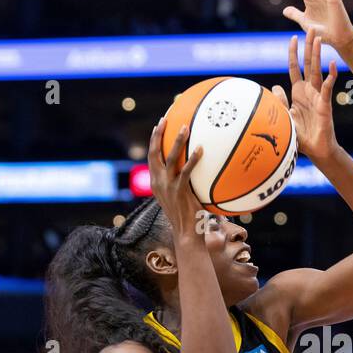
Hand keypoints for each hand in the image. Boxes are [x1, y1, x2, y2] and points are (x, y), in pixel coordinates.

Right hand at [148, 117, 204, 240]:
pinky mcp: (179, 191)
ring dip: (177, 141)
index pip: (152, 158)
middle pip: (154, 153)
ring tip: (185, 127)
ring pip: (170, 158)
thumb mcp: (180, 197)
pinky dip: (193, 160)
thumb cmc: (187, 216)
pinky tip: (201, 149)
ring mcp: (167, 186)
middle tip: (165, 119)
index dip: (154, 141)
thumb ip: (183, 183)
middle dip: (158, 135)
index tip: (158, 126)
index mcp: (156, 182)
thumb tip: (197, 169)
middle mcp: (158, 182)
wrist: (186, 233)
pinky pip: (186, 172)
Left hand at [272, 31, 337, 162]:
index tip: (293, 38)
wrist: (315, 150)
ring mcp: (318, 96)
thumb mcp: (285, 116)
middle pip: (308, 65)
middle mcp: (309, 91)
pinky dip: (330, 77)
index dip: (293, 53)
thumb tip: (274, 86)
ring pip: (318, 72)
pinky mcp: (325, 105)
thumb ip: (280, 101)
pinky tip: (332, 65)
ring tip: (320, 40)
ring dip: (319, 56)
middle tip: (311, 29)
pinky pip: (327, 89)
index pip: (294, 68)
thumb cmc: (301, 135)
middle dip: (309, 47)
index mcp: (298, 92)